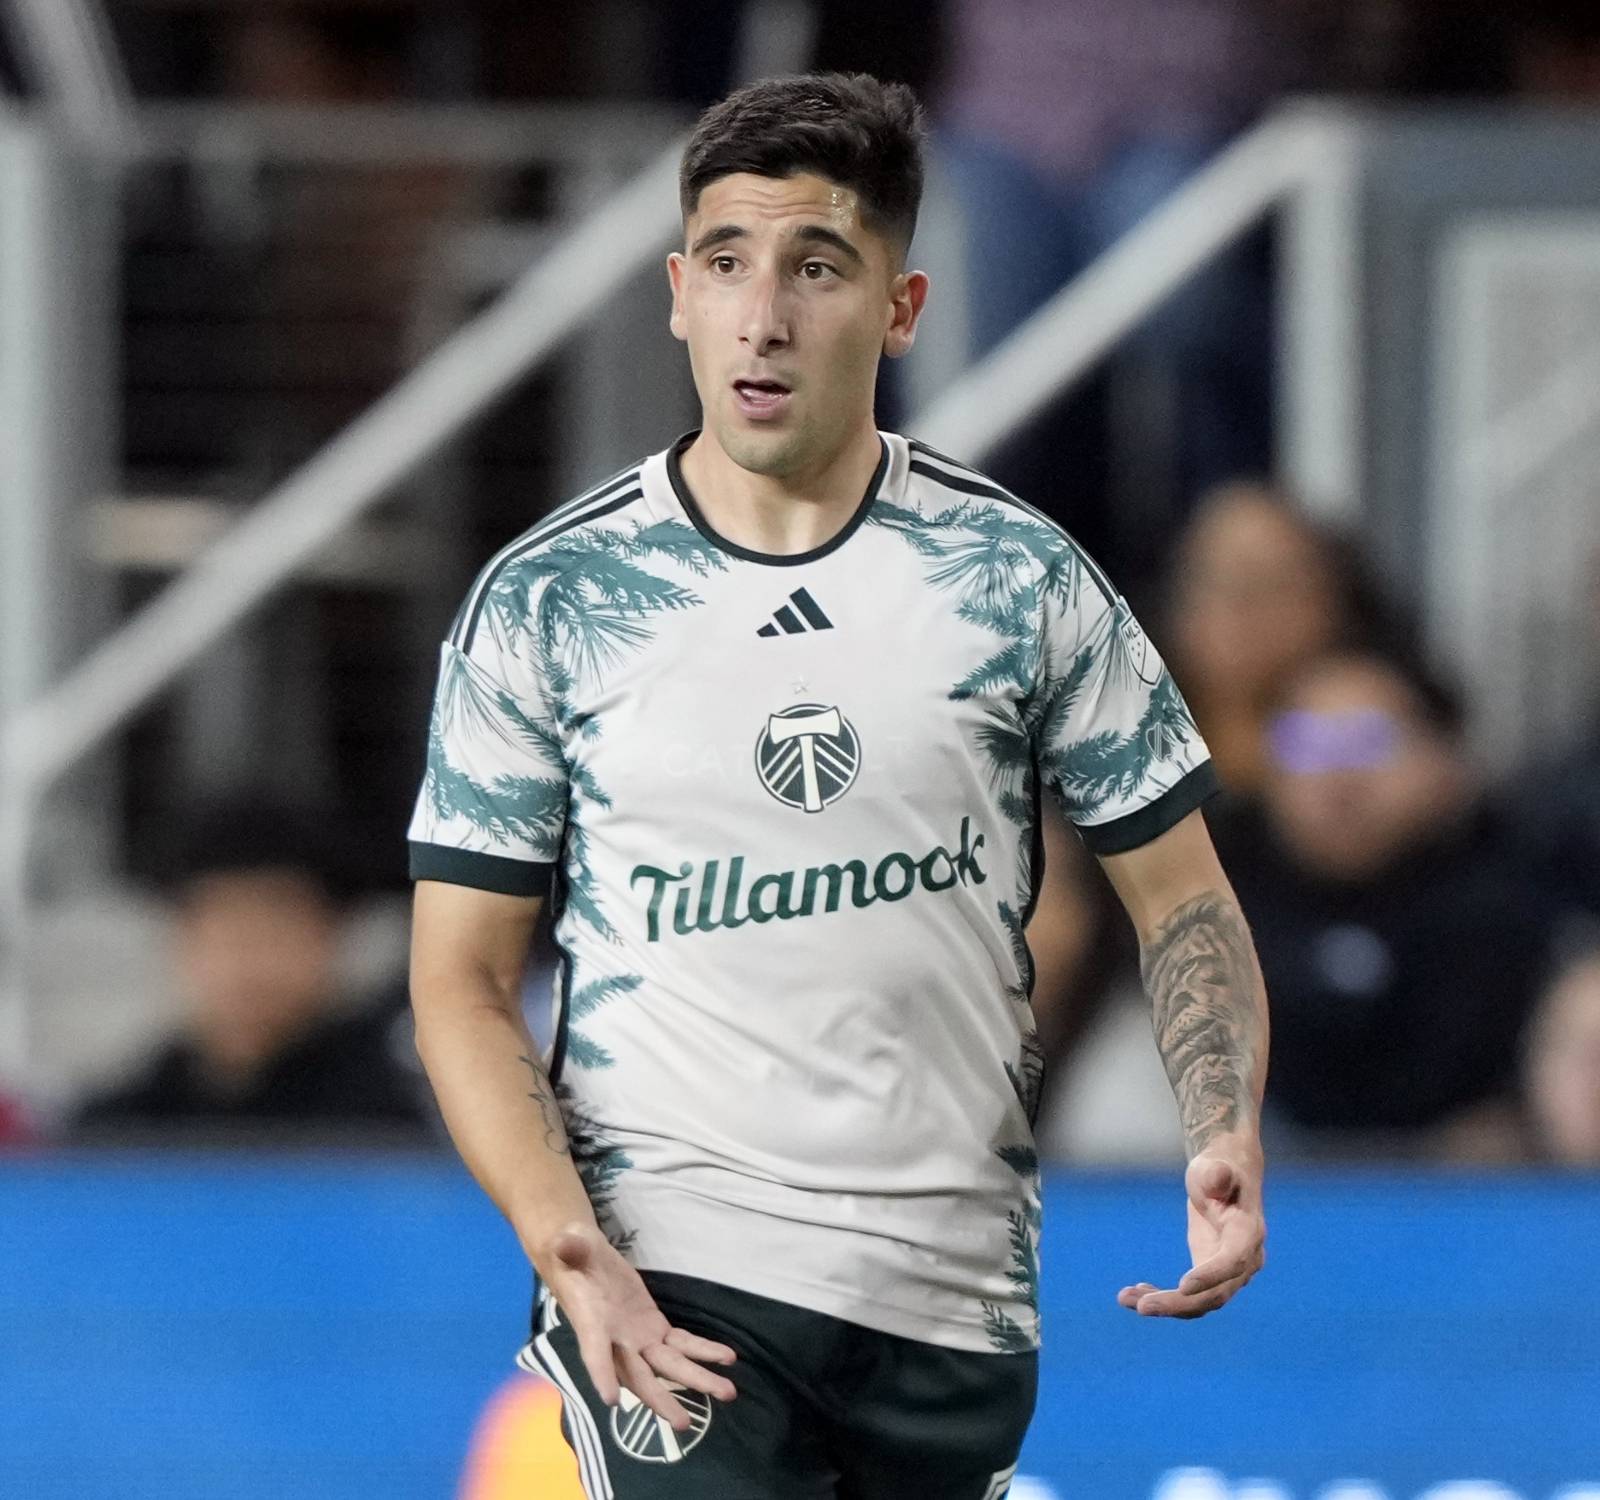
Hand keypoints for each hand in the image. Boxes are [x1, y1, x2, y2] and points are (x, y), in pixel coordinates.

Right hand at [541, 1225, 737, 1429]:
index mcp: (591, 1323)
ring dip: (698, 1379)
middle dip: (661, 1399)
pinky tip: (727, 1358)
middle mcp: (616, 1340)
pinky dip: (703, 1351)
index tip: (611, 1400)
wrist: (583, 1259)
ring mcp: (637, 1338)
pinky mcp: (654, 1328)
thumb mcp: (569, 1246)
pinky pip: (681, 1344)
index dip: (601, 1374)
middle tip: (683, 1424)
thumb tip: (566, 1244)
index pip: (594, 1351)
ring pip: (669, 1365)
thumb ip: (571, 1249)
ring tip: (728, 1392)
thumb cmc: (572, 1254)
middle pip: (639, 1375)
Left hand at [1117, 1148, 1265, 1318]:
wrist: (1225, 1175)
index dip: (1210, 1275)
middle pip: (1215, 1294)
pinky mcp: (1210, 1276)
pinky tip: (1135, 1291)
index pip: (1232, 1261)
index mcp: (1248, 1233)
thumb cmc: (1218, 1167)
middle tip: (1141, 1307)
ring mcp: (1229, 1273)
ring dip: (1165, 1306)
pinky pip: (1190, 1298)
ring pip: (1200, 1303)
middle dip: (1178, 1303)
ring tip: (1125, 1299)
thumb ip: (1217, 1175)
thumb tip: (1217, 1178)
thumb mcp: (1215, 1166)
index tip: (1182, 1285)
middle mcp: (1245, 1261)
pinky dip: (1164, 1298)